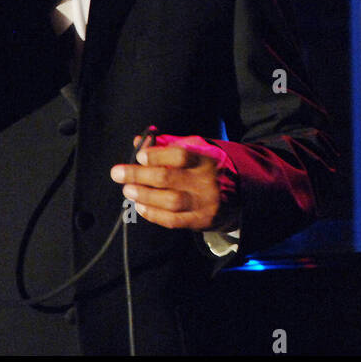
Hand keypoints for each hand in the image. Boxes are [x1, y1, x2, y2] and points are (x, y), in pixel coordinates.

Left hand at [110, 134, 237, 229]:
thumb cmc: (212, 168)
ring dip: (144, 195)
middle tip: (118, 173)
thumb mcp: (199, 150)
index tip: (139, 155)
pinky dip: (153, 214)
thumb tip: (141, 140)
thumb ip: (171, 144)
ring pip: (170, 201)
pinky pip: (173, 220)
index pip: (181, 155)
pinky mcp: (201, 221)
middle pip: (168, 178)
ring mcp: (204, 203)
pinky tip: (140, 207)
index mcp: (207, 160)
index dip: (158, 154)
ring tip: (127, 190)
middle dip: (139, 175)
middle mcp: (206, 182)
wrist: (243, 196)